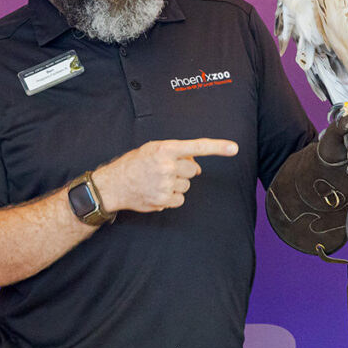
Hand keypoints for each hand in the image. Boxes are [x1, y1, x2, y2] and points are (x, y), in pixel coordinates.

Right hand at [91, 138, 237, 212]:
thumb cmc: (134, 164)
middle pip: (193, 170)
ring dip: (176, 185)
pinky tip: (157, 193)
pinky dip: (172, 198)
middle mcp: (166, 165)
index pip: (196, 147)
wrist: (114, 184)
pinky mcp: (163, 200)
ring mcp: (165, 184)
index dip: (217, 147)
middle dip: (184, 171)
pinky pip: (180, 200)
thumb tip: (196, 163)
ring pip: (186, 186)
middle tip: (166, 170)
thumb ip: (175, 152)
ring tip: (157, 182)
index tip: (234, 148)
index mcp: (165, 149)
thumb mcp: (153, 149)